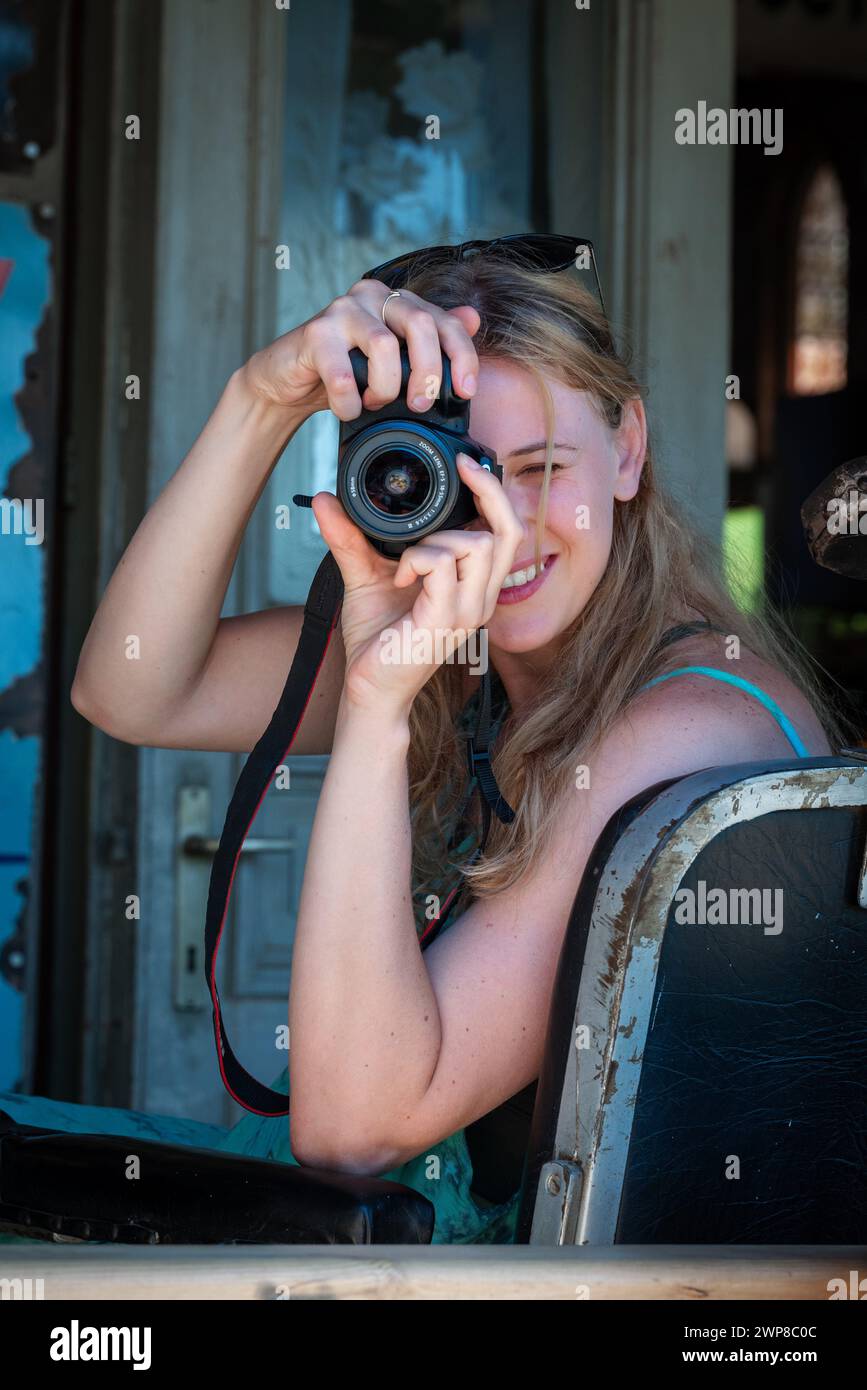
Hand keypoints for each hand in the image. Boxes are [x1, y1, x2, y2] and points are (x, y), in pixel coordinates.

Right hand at [240, 278, 480, 419]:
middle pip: (421, 325)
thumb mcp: (394, 360)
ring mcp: (342, 310)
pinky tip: (348, 409)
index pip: (444, 321)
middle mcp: (372, 296)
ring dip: (385, 387)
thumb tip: (473, 317)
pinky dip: (349, 401)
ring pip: (385, 346)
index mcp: (397, 301)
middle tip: (420, 405)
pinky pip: (342, 372)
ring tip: (374, 402)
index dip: (462, 356)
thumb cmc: (344, 370)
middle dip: (428, 373)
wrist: (289, 380)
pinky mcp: (315, 332)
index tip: (465, 391)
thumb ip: (431, 339)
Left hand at [312, 456, 522, 718]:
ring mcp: (467, 612)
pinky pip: (443, 568)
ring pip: (478, 545)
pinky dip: (417, 560)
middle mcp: (480, 599)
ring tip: (407, 558)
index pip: (508, 531)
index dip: (496, 493)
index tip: (467, 464)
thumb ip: (350, 536)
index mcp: (474, 586)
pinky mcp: (444, 622)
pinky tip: (398, 577)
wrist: (368, 689)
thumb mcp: (364, 576)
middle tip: (457, 476)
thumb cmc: (377, 640)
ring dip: (438, 538)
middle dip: (483, 495)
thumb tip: (326, 498)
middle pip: (508, 532)